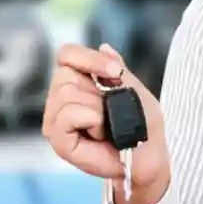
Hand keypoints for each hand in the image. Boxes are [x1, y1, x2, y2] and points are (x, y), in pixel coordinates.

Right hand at [41, 43, 166, 191]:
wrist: (148, 156)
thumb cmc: (140, 125)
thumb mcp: (131, 89)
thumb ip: (114, 68)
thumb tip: (104, 47)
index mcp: (74, 82)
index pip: (67, 55)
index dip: (89, 58)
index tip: (116, 73)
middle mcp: (58, 99)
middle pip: (66, 75)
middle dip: (97, 92)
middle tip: (111, 113)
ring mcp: (55, 120)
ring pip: (67, 92)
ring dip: (97, 109)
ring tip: (106, 127)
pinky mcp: (58, 140)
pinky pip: (68, 114)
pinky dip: (90, 119)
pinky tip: (99, 133)